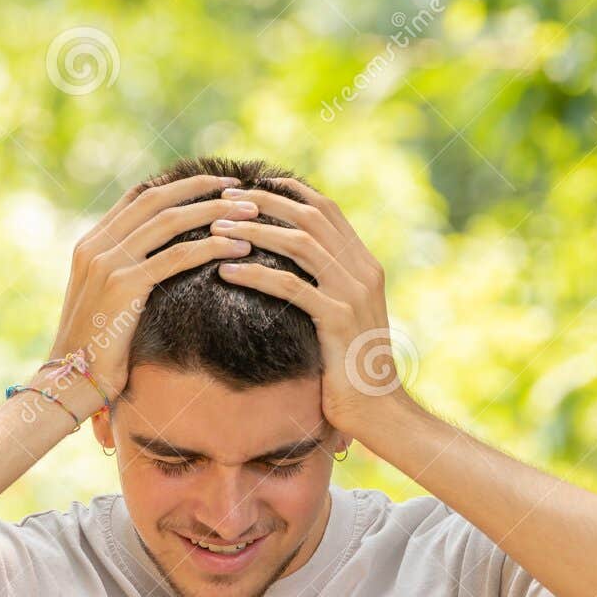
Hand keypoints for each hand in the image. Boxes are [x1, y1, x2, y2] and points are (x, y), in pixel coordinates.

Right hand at [49, 172, 258, 411]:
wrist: (69, 382)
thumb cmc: (94, 353)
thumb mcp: (105, 304)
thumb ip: (124, 276)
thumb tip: (162, 267)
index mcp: (89, 245)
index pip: (138, 197)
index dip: (178, 185)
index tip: (213, 185)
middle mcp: (95, 246)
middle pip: (156, 199)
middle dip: (201, 188)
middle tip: (239, 188)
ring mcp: (107, 263)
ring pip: (170, 221)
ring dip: (214, 212)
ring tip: (249, 213)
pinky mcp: (123, 285)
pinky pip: (177, 256)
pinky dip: (212, 247)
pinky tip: (239, 248)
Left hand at [209, 181, 410, 435]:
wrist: (379, 411)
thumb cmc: (351, 371)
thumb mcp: (342, 320)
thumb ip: (324, 288)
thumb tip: (287, 268)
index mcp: (364, 265)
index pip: (326, 209)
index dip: (288, 191)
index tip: (249, 185)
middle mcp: (363, 271)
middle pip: (311, 216)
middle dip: (265, 201)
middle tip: (225, 197)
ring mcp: (353, 294)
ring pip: (300, 243)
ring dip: (254, 231)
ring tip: (217, 228)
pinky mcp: (339, 321)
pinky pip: (291, 287)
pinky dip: (256, 273)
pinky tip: (226, 271)